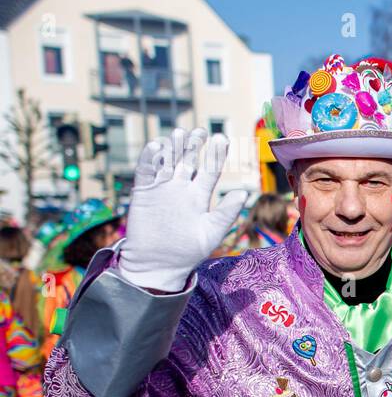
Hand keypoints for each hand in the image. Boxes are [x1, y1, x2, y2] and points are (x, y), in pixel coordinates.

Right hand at [117, 128, 248, 291]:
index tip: (222, 138)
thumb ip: (227, 212)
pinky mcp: (143, 191)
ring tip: (180, 134)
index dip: (216, 154)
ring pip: (168, 161)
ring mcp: (161, 188)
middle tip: (200, 132)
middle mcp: (181, 188)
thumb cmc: (188, 251)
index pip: (210, 170)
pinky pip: (145, 170)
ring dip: (173, 147)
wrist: (157, 265)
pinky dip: (150, 158)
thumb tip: (244, 192)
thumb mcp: (212, 232)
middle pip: (188, 160)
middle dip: (193, 145)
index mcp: (199, 195)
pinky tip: (158, 147)